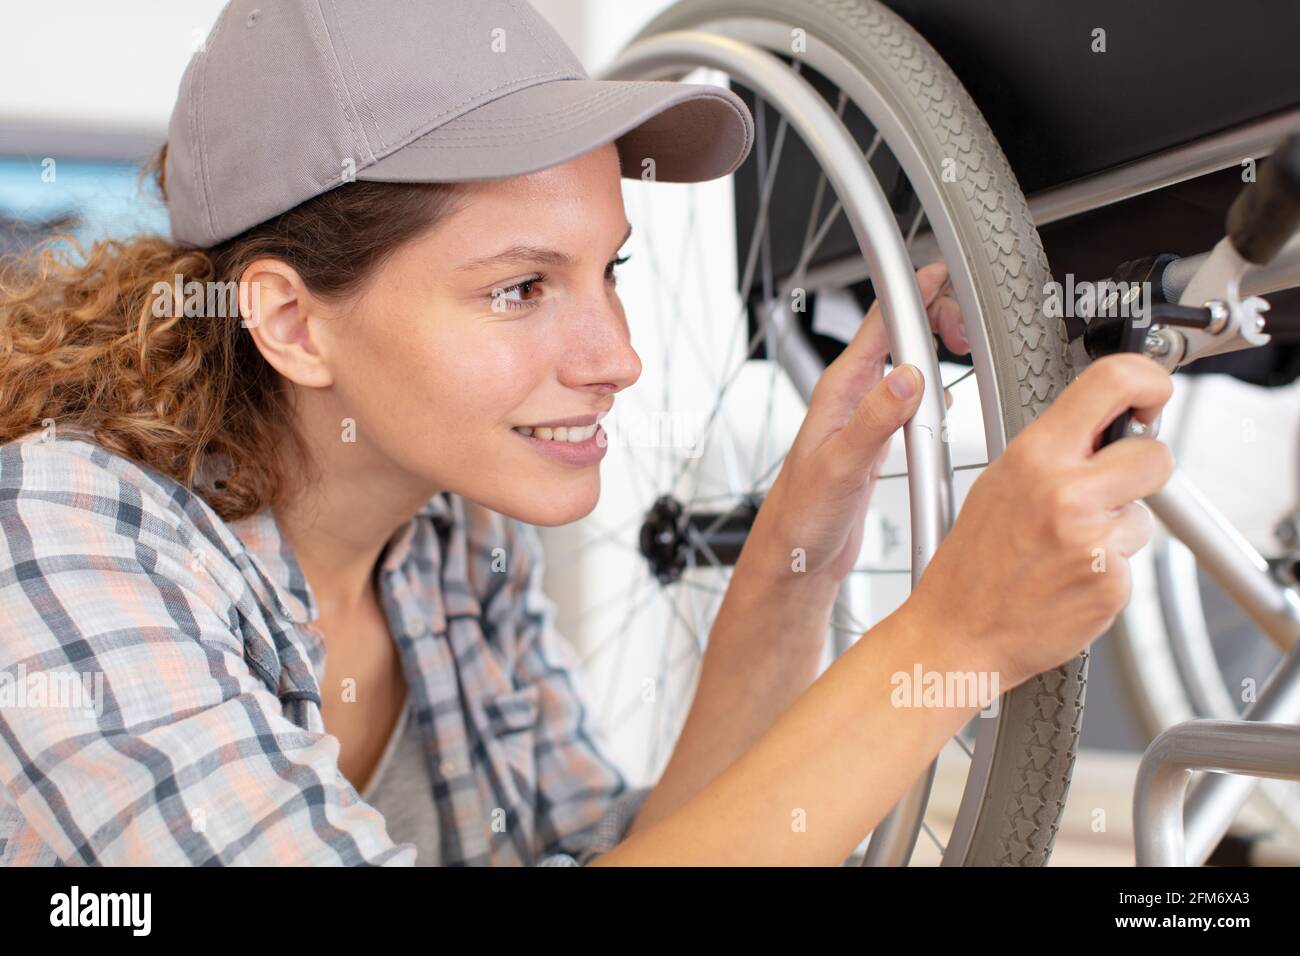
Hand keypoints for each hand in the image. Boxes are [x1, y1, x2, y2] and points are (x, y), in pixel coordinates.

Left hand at [738, 262, 966, 584]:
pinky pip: (912, 400)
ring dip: (937, 353)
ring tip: (965, 351)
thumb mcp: (841, 466)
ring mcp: (866, 416)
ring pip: (909, 365)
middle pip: (899, 335)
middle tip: (967, 332)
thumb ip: (875, 421)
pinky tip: (946, 404)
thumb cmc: (802, 515)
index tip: (944, 273)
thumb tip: (909, 378)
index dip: (913, 293)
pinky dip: (935, 392)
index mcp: (840, 390)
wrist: (795, 556)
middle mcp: (853, 396)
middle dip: (935, 320)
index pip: (880, 324)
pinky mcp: (877, 439)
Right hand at [906, 352, 1175, 688]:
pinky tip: (1067, 578)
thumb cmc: (972, 564)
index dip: (1148, 381)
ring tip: (1066, 548)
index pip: (1112, 382)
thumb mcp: (998, 484)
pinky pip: (1131, 562)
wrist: (956, 633)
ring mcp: (1092, 541)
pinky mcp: (1111, 585)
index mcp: (1033, 457)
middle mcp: (1065, 492)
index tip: (1151, 396)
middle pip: (1154, 455)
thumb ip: (1054, 452)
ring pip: (1144, 515)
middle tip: (1110, 488)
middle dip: (1142, 470)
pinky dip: (1107, 571)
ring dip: (1118, 530)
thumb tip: (1107, 426)